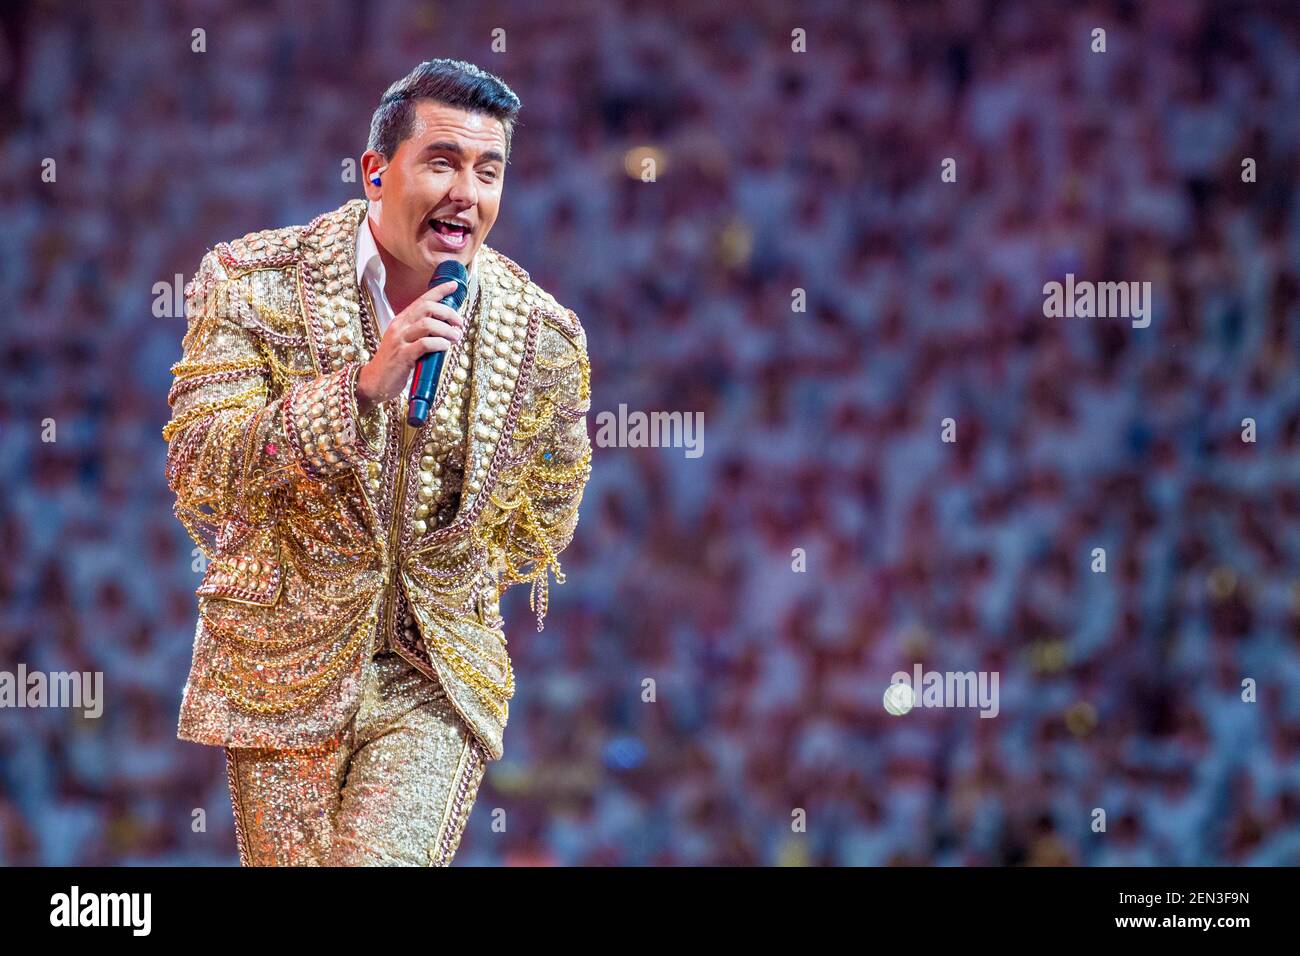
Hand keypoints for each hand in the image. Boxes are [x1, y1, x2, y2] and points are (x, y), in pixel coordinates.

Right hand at [356, 279, 463, 414]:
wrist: (375, 381)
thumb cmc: (394, 363)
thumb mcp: (405, 341)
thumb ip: (421, 333)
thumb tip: (447, 328)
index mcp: (401, 321)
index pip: (421, 299)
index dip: (439, 291)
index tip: (453, 286)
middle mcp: (399, 327)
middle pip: (427, 308)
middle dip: (448, 313)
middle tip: (459, 324)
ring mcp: (400, 340)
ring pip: (428, 325)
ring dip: (447, 330)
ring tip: (455, 337)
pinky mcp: (402, 356)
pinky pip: (425, 344)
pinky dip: (439, 343)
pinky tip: (445, 347)